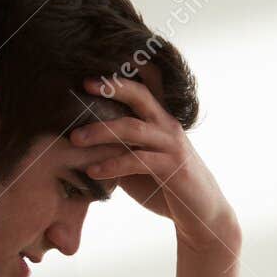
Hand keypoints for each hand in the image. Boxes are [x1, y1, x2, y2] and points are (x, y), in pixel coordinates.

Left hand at [70, 68, 239, 256]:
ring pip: (132, 128)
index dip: (124, 72)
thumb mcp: (138, 161)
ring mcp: (171, 145)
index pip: (145, 86)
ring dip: (101, 131)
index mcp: (160, 119)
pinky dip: (112, 165)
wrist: (201, 212)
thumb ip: (117, 147)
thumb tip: (79, 140)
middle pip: (140, 95)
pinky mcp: (172, 167)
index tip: (95, 64)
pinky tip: (92, 171)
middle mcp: (167, 125)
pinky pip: (137, 161)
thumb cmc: (165, 185)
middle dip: (112, 86)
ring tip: (75, 139)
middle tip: (85, 84)